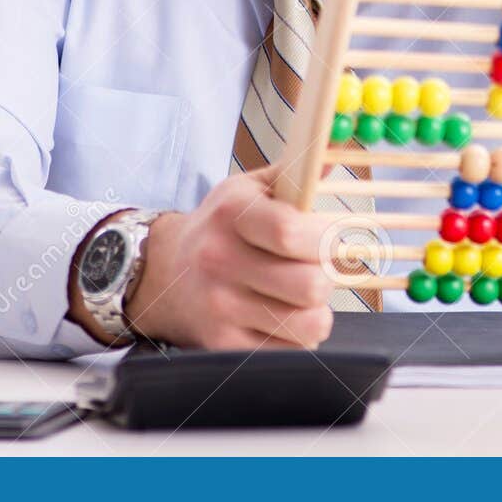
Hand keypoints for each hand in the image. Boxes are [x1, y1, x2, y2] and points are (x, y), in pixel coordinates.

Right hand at [123, 167, 333, 349]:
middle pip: (310, 285)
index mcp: (231, 214)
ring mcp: (221, 307)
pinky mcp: (224, 344)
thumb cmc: (220, 226)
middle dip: (327, 278)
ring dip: (318, 312)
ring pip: (308, 326)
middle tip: (317, 269)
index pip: (290, 231)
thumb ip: (296, 173)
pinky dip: (298, 338)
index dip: (325, 238)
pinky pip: (290, 351)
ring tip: (303, 297)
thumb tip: (336, 150)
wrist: (164, 271)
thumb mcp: (248, 189)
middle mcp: (220, 260)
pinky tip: (284, 317)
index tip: (329, 238)